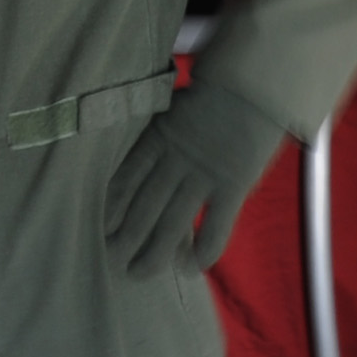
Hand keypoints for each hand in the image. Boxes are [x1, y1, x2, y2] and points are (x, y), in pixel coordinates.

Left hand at [101, 87, 291, 277]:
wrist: (258, 83)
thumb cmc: (218, 89)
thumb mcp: (175, 104)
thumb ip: (161, 131)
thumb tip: (143, 155)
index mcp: (158, 137)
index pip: (125, 178)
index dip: (110, 205)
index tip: (97, 225)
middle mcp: (175, 161)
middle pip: (142, 206)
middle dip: (124, 235)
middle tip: (107, 256)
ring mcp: (204, 176)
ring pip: (172, 224)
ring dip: (153, 253)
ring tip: (138, 273)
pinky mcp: (233, 187)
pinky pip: (215, 228)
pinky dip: (202, 252)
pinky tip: (189, 268)